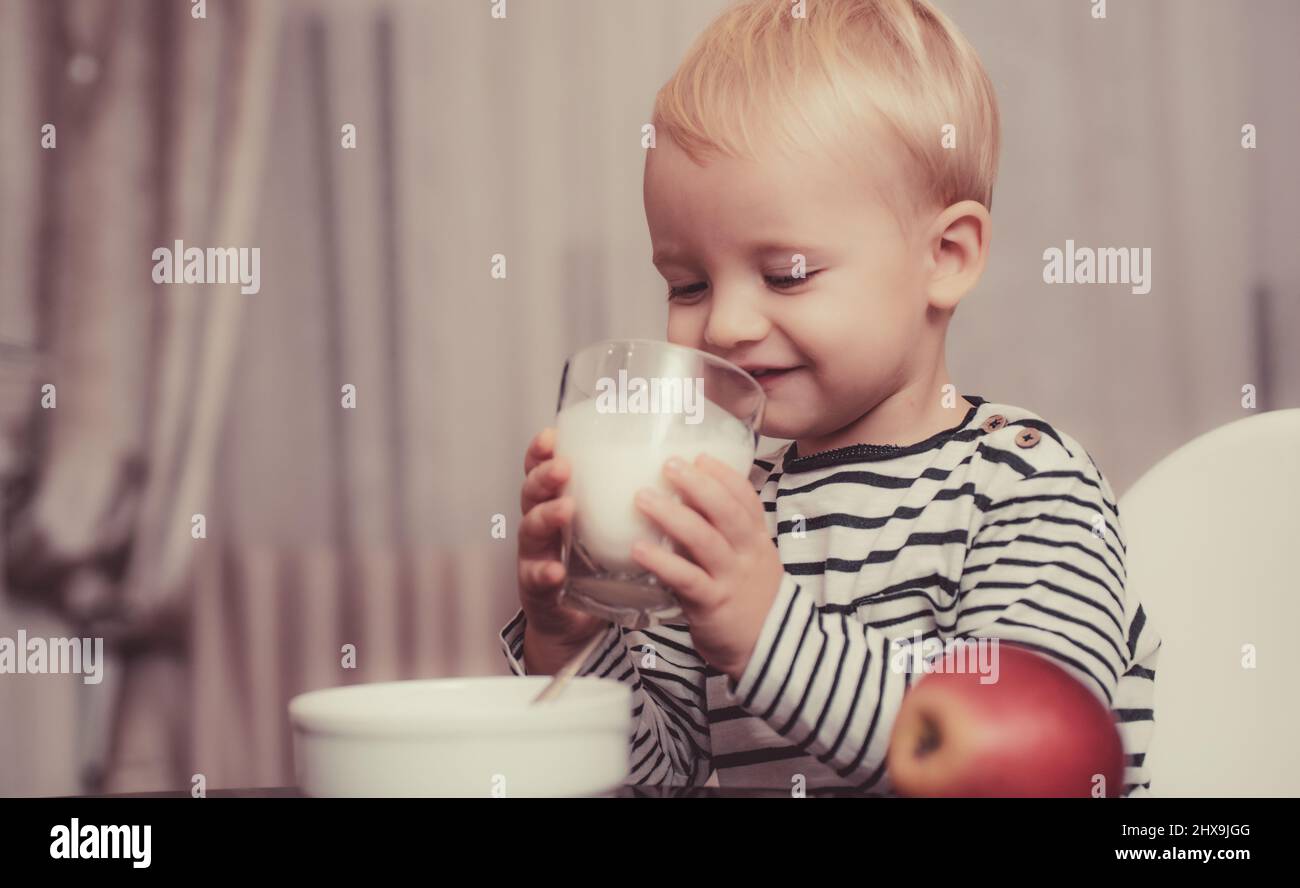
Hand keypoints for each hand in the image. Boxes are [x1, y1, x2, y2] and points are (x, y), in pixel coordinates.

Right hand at [517, 427, 606, 647]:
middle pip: (532, 492)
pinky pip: (538, 578)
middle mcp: (540, 524)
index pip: (543, 468)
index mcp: (556, 502)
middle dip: (545, 476)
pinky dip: (545, 573)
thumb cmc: (592, 567)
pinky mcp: (538, 589)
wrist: (574, 622)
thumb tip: (676, 466)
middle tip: (563, 466)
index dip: (542, 451)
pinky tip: (555, 570)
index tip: (552, 434)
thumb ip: (626, 500)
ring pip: (531, 529)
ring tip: (565, 508)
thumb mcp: (605, 528)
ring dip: (546, 516)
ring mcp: (535, 555)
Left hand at [630, 453, 784, 684]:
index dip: (724, 475)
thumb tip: (683, 504)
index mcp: (756, 541)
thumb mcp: (747, 563)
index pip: (747, 499)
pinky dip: (662, 562)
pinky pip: (687, 579)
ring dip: (673, 516)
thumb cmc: (748, 601)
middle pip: (727, 511)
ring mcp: (731, 579)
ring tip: (642, 498)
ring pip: (705, 540)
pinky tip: (638, 550)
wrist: (769, 651)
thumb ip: (722, 536)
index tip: (700, 456)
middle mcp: (747, 554)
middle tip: (668, 464)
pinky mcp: (713, 605)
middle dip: (698, 485)